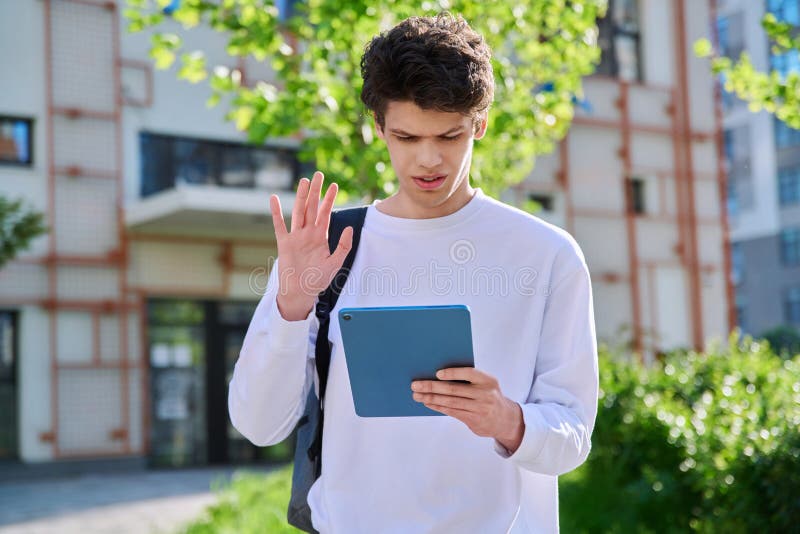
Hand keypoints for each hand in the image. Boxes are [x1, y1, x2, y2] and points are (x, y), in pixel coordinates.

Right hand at [270, 171, 352, 320]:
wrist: (301, 292)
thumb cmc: (319, 280)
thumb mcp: (336, 263)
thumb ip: (343, 246)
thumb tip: (350, 228)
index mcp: (321, 237)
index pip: (326, 213)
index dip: (330, 199)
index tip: (334, 185)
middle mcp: (308, 234)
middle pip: (312, 208)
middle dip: (315, 191)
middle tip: (318, 174)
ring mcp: (295, 237)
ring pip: (298, 212)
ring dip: (300, 196)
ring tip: (303, 181)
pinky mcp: (284, 243)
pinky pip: (279, 225)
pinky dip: (276, 212)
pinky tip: (273, 198)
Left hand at [411, 368, 524, 452]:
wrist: (506, 419)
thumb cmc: (489, 396)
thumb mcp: (487, 384)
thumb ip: (470, 379)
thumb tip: (439, 374)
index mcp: (488, 380)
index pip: (469, 373)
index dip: (453, 373)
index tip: (437, 373)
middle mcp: (484, 394)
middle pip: (454, 390)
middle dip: (432, 387)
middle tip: (416, 385)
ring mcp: (479, 408)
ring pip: (450, 402)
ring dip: (431, 398)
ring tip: (417, 395)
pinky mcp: (473, 420)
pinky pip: (451, 412)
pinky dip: (437, 407)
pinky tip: (427, 403)